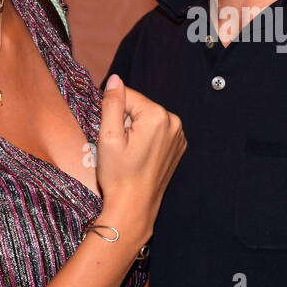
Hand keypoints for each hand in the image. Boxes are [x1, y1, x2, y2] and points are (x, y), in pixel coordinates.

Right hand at [95, 75, 186, 242]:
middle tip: (120, 148)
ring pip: (146, 119)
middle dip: (124, 121)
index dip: (112, 112)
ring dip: (135, 131)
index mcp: (158, 116)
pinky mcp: (178, 148)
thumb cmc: (119, 175)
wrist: (134, 207)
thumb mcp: (108, 136)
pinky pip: (156, 133)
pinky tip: (140, 158)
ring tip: (130, 154)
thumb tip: (114, 79)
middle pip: (138, 107)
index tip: (112, 136)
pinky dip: (146, 140)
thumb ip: (111, 103)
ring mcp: (179, 136)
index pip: (126, 96)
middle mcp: (174, 122)